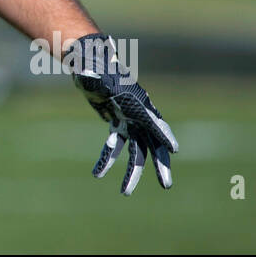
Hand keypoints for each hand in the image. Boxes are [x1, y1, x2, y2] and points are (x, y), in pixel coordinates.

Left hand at [69, 33, 178, 194]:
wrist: (89, 64)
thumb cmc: (91, 66)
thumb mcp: (90, 72)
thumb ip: (89, 76)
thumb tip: (81, 72)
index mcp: (135, 102)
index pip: (152, 120)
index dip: (163, 134)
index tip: (174, 149)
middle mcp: (137, 113)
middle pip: (152, 143)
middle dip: (160, 165)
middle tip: (166, 185)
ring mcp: (129, 120)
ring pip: (135, 151)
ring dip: (131, 173)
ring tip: (124, 192)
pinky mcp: (118, 123)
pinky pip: (117, 146)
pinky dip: (108, 159)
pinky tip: (97, 173)